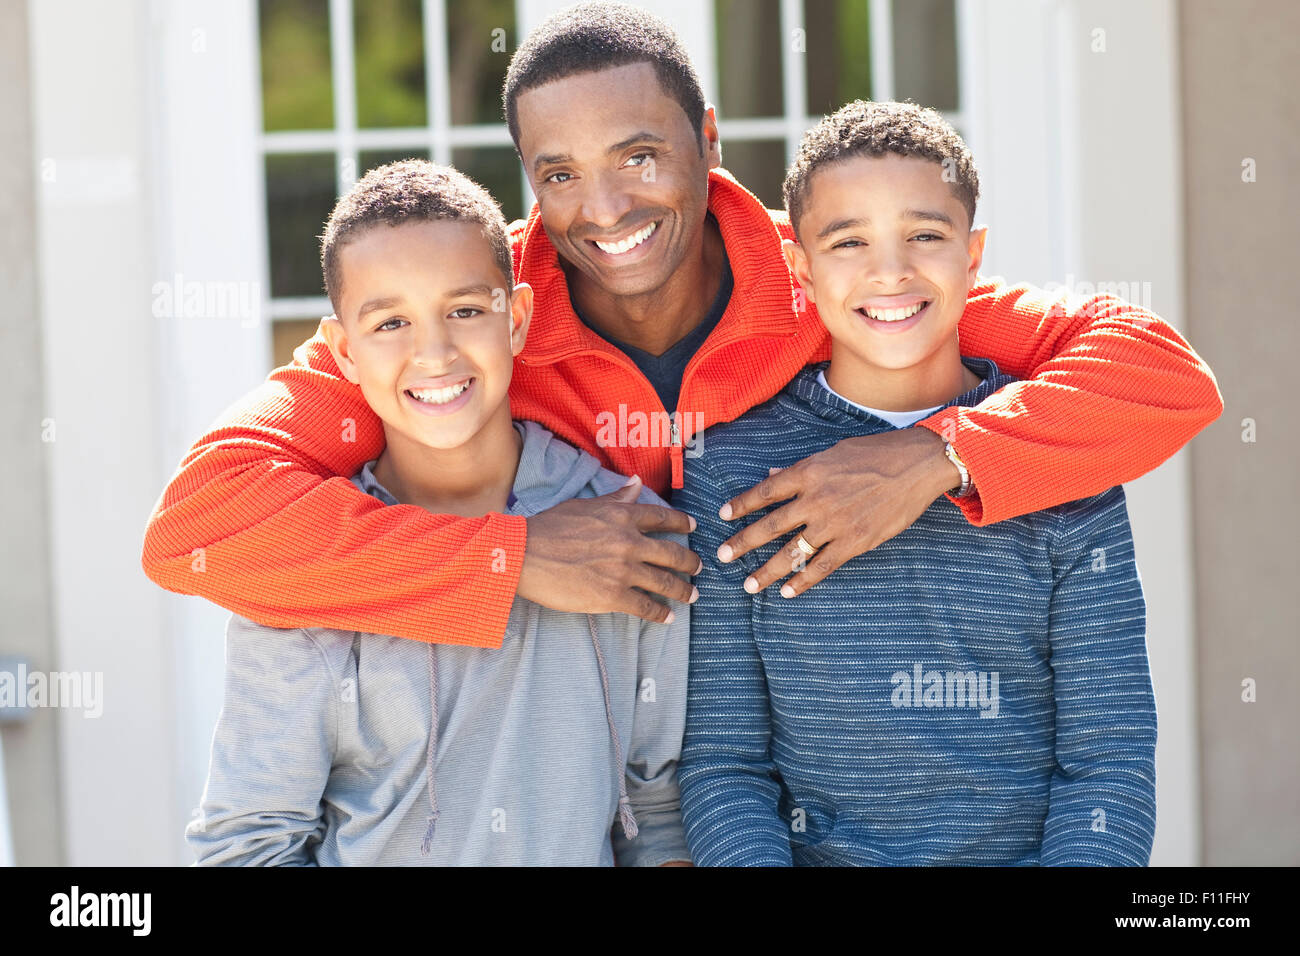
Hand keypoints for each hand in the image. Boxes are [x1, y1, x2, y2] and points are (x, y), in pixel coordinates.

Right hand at [517, 476, 701, 623]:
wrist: (524, 555)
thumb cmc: (548, 527)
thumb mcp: (584, 505)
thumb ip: (615, 497)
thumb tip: (636, 483)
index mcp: (622, 516)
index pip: (662, 518)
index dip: (682, 524)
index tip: (694, 529)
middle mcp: (629, 542)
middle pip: (673, 553)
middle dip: (691, 562)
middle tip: (699, 568)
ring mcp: (623, 570)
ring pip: (665, 582)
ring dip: (683, 590)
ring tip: (693, 595)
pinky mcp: (612, 596)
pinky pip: (646, 607)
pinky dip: (661, 614)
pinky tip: (669, 618)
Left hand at [715, 428, 959, 596]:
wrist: (918, 465)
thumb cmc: (877, 453)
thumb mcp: (833, 452)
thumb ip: (801, 469)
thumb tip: (772, 476)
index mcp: (809, 472)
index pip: (765, 491)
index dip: (741, 504)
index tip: (723, 515)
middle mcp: (816, 499)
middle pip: (770, 525)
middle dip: (743, 543)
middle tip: (722, 556)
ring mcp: (834, 524)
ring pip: (792, 552)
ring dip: (767, 570)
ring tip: (749, 585)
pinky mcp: (854, 542)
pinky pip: (822, 566)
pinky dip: (803, 581)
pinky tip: (787, 592)